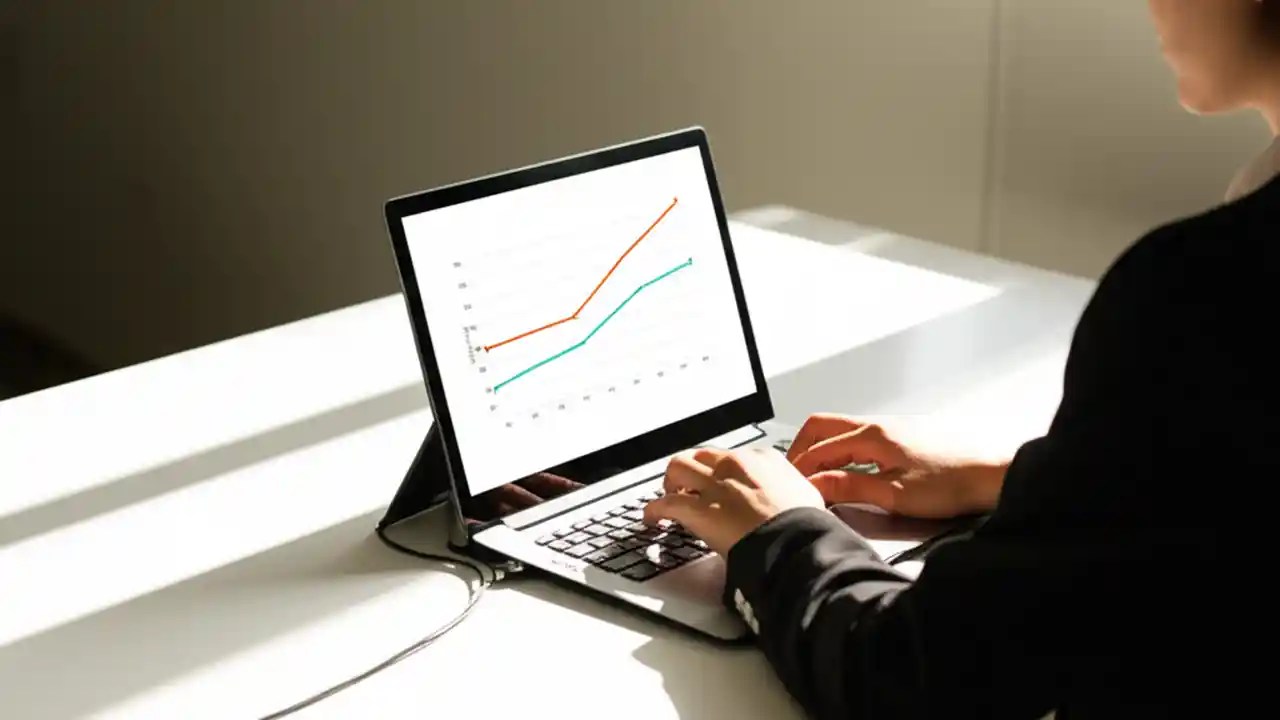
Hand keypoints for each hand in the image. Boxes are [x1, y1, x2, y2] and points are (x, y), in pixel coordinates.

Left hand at [643, 447, 824, 555]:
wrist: (795, 541)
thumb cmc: (805, 525)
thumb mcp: (807, 496)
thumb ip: (793, 490)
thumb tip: (797, 498)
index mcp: (763, 459)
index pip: (733, 456)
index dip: (722, 470)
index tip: (720, 482)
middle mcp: (735, 464)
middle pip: (701, 455)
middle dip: (692, 470)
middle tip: (688, 486)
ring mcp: (715, 484)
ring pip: (678, 467)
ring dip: (670, 481)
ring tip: (668, 495)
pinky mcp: (698, 509)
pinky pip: (665, 503)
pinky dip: (654, 510)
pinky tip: (652, 519)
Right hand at [787, 414, 1006, 518]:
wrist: (994, 472)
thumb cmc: (952, 483)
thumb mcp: (895, 494)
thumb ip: (851, 487)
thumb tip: (816, 485)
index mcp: (872, 436)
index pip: (820, 448)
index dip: (801, 469)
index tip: (790, 485)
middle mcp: (880, 425)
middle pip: (824, 426)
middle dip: (803, 447)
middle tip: (792, 471)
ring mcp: (893, 428)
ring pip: (843, 429)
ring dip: (823, 447)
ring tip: (816, 473)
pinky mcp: (905, 437)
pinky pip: (861, 437)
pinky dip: (843, 449)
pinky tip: (850, 469)